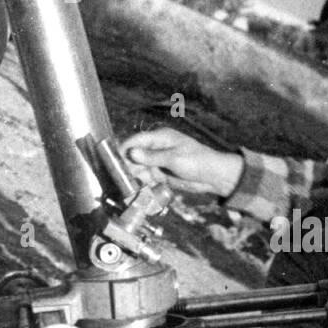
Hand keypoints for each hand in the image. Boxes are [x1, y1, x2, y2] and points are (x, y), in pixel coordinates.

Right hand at [119, 127, 243, 198]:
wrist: (214, 176)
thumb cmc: (197, 161)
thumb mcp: (174, 158)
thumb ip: (152, 157)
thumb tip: (132, 153)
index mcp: (161, 138)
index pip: (137, 140)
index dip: (124, 148)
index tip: (113, 158)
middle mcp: (157, 148)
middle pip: (135, 155)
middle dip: (126, 165)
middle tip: (117, 176)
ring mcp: (159, 162)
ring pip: (139, 168)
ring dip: (133, 176)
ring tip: (125, 185)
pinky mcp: (162, 174)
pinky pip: (147, 178)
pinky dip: (141, 183)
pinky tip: (136, 189)